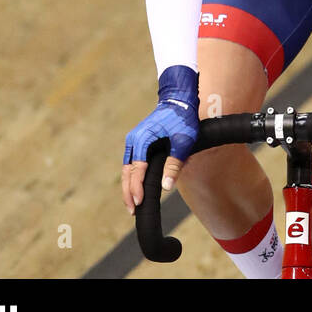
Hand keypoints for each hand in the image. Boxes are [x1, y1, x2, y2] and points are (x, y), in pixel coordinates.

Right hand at [121, 65, 199, 213]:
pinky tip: (136, 189)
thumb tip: (166, 186)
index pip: (136, 170)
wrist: (179, 100)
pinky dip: (132, 178)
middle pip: (127, 172)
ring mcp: (134, 142)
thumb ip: (174, 164)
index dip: (136, 188)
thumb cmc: (183, 118)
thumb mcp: (183, 141)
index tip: (138, 203)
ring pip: (127, 169)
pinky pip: (132, 164)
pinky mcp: (138, 143)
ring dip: (129, 186)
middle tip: (132, 211)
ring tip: (132, 205)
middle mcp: (134, 141)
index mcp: (142, 140)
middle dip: (129, 192)